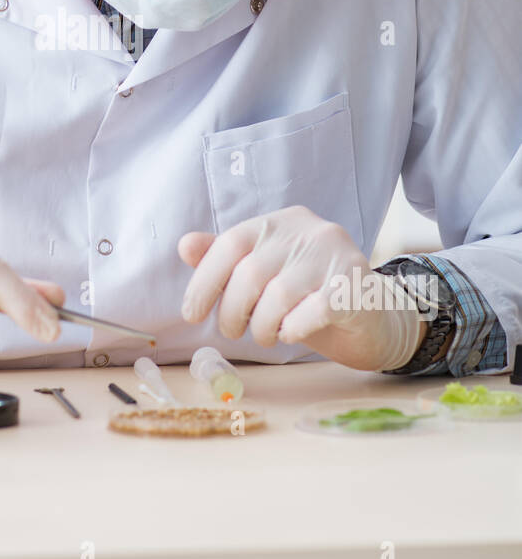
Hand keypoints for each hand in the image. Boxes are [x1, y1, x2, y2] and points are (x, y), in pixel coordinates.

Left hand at [178, 206, 421, 371]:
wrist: (373, 317)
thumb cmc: (308, 296)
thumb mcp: (264, 275)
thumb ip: (226, 259)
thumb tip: (185, 245)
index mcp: (281, 222)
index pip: (230, 243)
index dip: (204, 281)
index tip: (192, 314)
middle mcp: (310, 230)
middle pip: (251, 273)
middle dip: (233, 312)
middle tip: (234, 332)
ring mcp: (337, 255)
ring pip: (279, 295)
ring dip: (263, 326)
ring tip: (267, 336)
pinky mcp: (356, 287)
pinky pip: (313, 311)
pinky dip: (294, 329)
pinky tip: (293, 334)